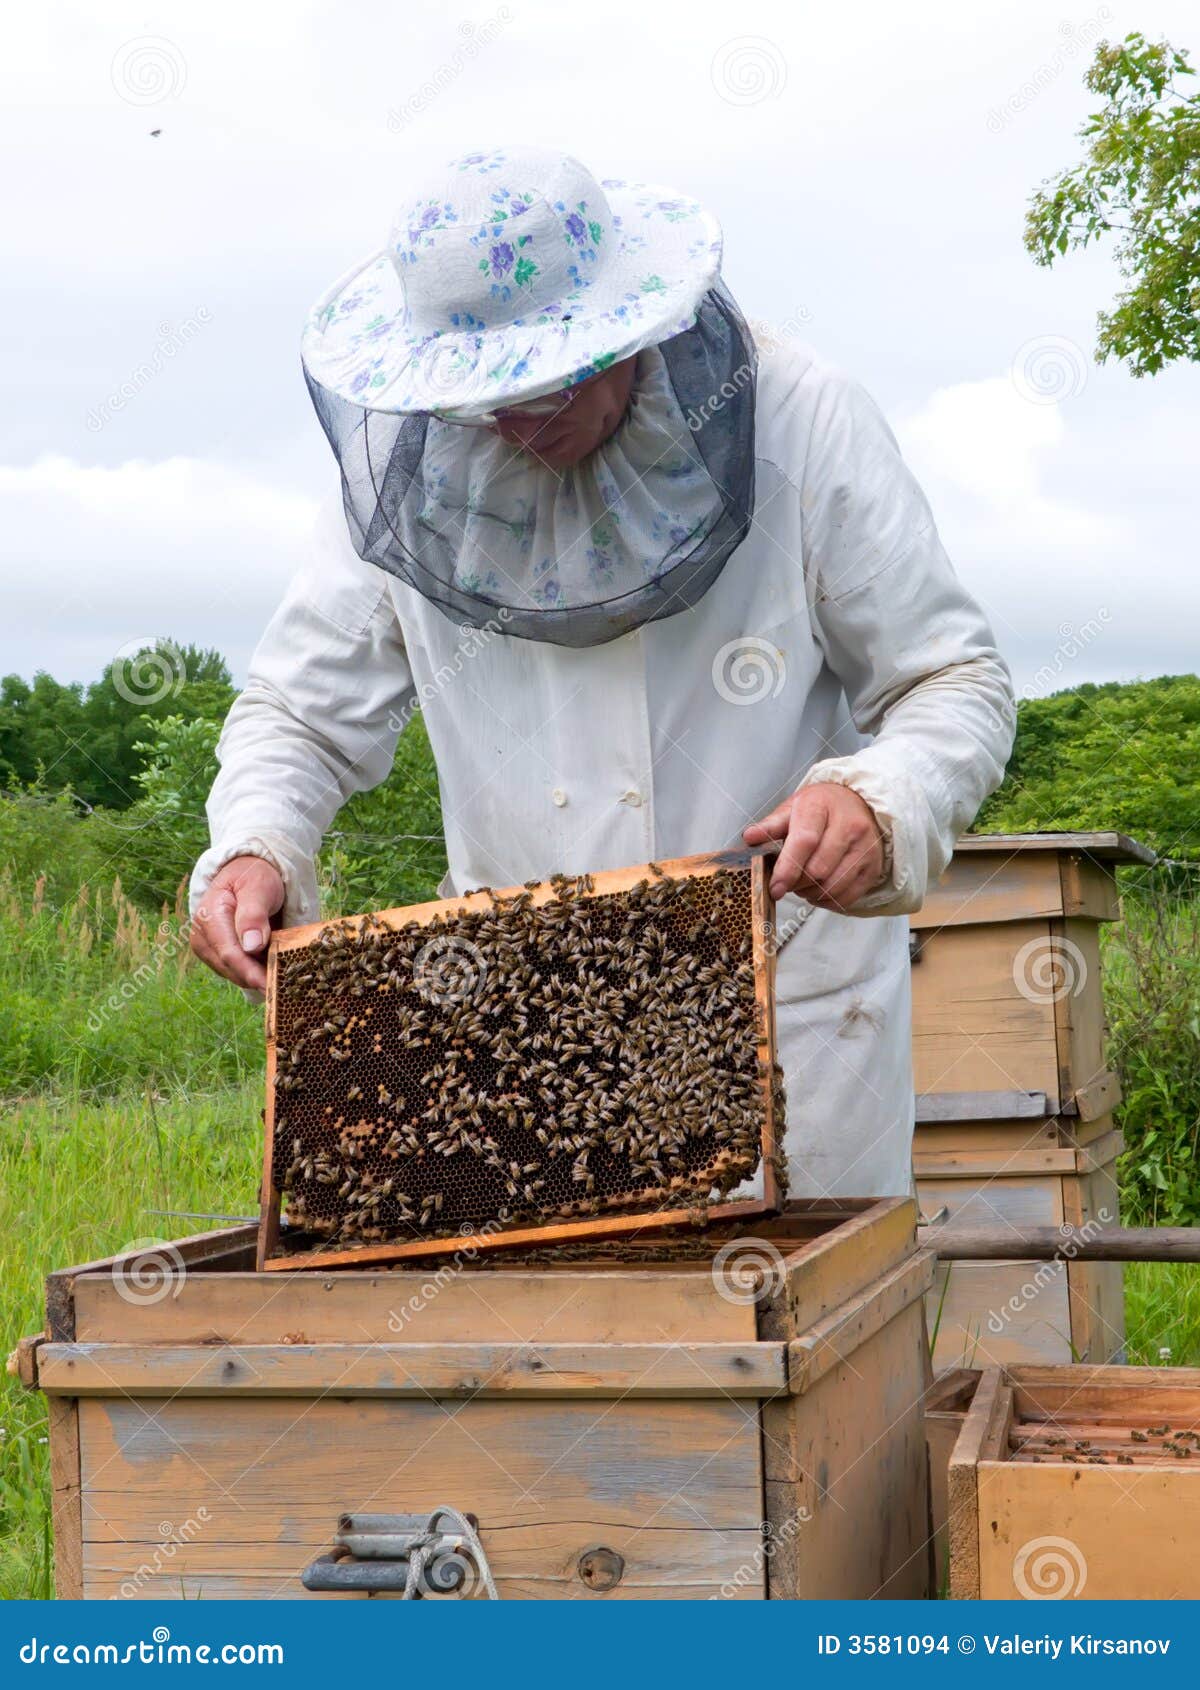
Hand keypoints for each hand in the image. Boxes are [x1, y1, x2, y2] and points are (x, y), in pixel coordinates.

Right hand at [189, 855, 284, 990]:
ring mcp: (206, 947)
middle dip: (257, 978)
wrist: (245, 872)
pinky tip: (272, 967)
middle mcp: (201, 935)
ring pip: (233, 973)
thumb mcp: (259, 886)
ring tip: (283, 973)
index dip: (251, 973)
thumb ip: (253, 914)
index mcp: (209, 916)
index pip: (229, 954)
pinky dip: (254, 971)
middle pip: (231, 968)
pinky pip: (236, 970)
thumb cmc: (253, 876)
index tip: (272, 985)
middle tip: (287, 984)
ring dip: (257, 976)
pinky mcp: (215, 954)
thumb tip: (251, 946)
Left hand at [743, 783, 886, 910]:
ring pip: (833, 886)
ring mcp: (866, 848)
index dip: (787, 869)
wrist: (858, 804)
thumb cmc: (821, 808)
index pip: (805, 842)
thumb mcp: (793, 808)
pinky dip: (827, 900)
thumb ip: (771, 825)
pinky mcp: (873, 867)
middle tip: (787, 881)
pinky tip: (818, 890)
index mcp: (822, 807)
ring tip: (802, 884)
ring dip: (811, 894)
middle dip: (797, 883)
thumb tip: (750, 838)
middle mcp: (850, 826)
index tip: (775, 886)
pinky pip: (847, 897)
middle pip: (818, 869)